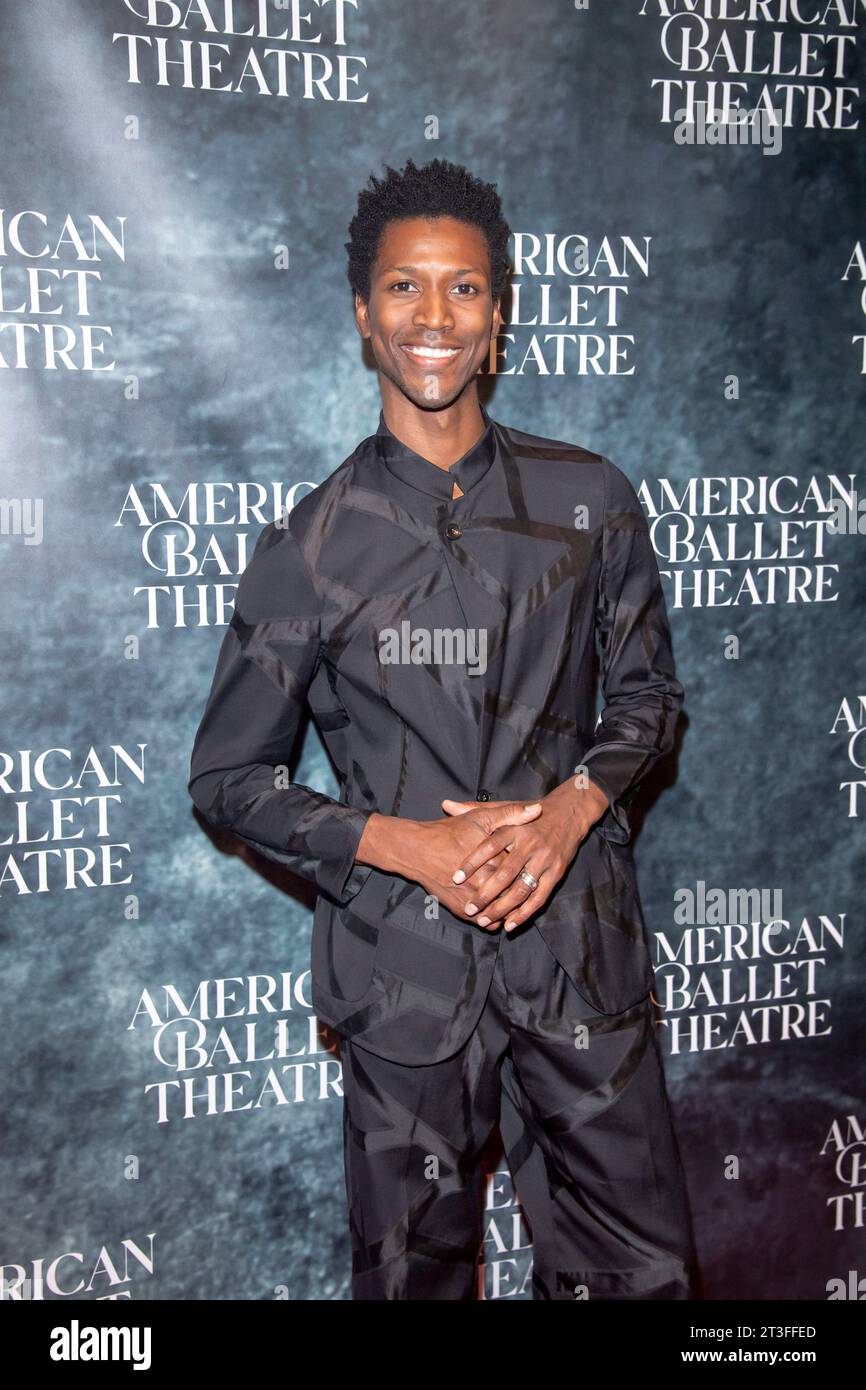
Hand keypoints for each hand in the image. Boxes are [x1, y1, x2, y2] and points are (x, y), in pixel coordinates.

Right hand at [357, 801, 542, 929]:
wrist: (417, 851)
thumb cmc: (448, 832)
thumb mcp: (481, 817)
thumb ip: (511, 814)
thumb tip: (539, 809)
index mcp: (495, 858)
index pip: (523, 869)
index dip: (533, 870)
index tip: (538, 868)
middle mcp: (486, 880)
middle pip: (514, 893)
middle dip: (525, 894)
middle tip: (532, 890)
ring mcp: (473, 898)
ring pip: (500, 911)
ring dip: (511, 912)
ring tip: (518, 908)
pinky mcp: (461, 909)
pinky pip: (484, 922)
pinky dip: (493, 922)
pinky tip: (499, 918)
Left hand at [441, 779, 609, 931]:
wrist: (569, 813)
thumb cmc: (530, 813)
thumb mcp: (504, 808)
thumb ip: (474, 809)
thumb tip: (445, 804)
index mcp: (514, 828)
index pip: (488, 847)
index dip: (471, 863)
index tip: (455, 878)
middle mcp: (530, 844)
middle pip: (504, 874)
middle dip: (485, 894)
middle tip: (469, 908)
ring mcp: (545, 860)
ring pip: (521, 889)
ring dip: (502, 908)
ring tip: (485, 920)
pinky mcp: (557, 873)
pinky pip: (539, 898)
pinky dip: (524, 913)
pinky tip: (509, 925)